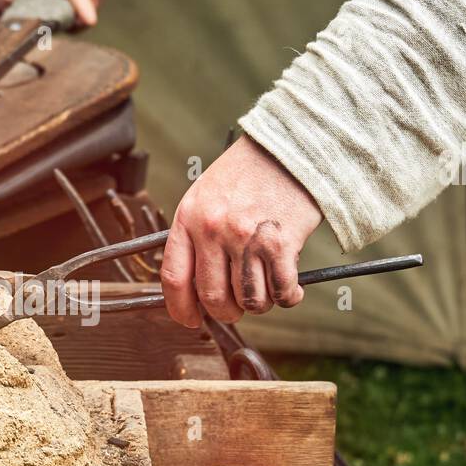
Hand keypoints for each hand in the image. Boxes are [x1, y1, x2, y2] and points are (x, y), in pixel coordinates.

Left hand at [161, 136, 324, 327]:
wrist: (291, 146)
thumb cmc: (249, 172)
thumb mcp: (206, 194)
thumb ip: (197, 235)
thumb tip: (197, 285)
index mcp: (189, 217)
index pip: (174, 278)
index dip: (181, 308)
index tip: (191, 319)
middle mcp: (213, 230)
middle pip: (212, 297)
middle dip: (226, 312)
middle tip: (236, 308)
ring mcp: (246, 238)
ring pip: (249, 301)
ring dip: (259, 305)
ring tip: (265, 291)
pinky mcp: (280, 243)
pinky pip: (281, 292)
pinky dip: (287, 297)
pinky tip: (290, 288)